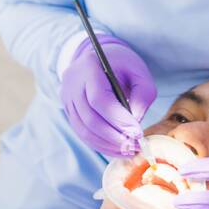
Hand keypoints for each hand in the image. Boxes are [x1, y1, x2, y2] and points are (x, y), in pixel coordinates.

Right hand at [60, 37, 156, 157]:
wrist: (101, 58)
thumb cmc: (123, 65)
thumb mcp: (140, 74)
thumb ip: (142, 97)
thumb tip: (134, 125)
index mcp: (89, 66)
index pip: (99, 99)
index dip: (118, 120)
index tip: (137, 133)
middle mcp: (72, 82)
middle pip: (90, 118)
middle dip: (114, 137)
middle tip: (135, 147)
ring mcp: (67, 97)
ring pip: (83, 129)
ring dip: (107, 145)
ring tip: (129, 151)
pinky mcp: (68, 110)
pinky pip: (81, 132)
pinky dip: (99, 144)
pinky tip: (116, 149)